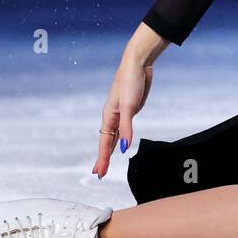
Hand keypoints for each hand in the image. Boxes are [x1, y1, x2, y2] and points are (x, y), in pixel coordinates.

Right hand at [92, 55, 153, 177]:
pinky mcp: (131, 109)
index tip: (99, 173)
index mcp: (109, 116)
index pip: (104, 143)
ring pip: (113, 136)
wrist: (139, 64)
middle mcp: (113, 116)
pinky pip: (122, 129)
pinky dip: (119, 138)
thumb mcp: (130, 106)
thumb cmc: (131, 81)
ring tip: (105, 163)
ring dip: (109, 150)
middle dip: (102, 158)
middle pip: (106, 142)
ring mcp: (121, 113)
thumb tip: (124, 148)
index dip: (102, 158)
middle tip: (99, 174)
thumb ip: (126, 128)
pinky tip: (119, 143)